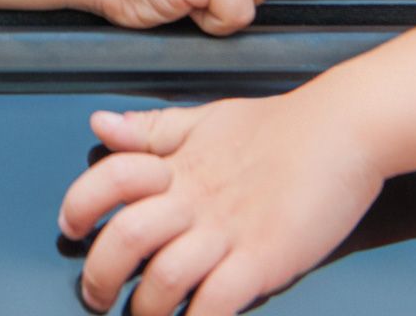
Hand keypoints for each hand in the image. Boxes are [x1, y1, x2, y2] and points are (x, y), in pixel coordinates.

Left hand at [62, 95, 382, 315]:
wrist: (344, 130)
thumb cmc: (276, 126)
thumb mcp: (206, 119)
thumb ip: (152, 129)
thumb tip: (99, 125)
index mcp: (179, 164)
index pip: (111, 177)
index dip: (81, 202)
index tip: (71, 227)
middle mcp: (196, 198)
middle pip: (127, 236)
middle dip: (101, 274)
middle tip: (97, 296)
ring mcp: (230, 231)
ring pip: (165, 277)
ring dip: (146, 308)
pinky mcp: (266, 259)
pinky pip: (217, 301)